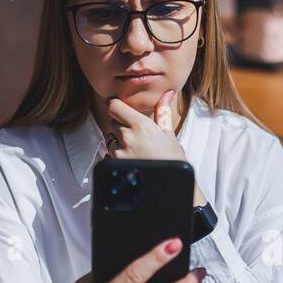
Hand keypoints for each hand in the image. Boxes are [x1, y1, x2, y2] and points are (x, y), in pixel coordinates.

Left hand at [100, 90, 207, 205]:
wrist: (171, 189)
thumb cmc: (173, 163)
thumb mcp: (170, 137)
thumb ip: (163, 113)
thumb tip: (167, 94)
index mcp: (142, 126)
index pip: (114, 106)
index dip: (116, 107)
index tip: (121, 111)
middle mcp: (127, 138)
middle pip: (113, 123)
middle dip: (122, 128)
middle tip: (138, 140)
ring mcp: (119, 153)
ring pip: (110, 140)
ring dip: (119, 145)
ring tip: (137, 155)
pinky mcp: (113, 167)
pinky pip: (109, 157)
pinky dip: (116, 160)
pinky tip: (133, 165)